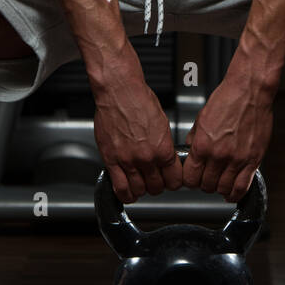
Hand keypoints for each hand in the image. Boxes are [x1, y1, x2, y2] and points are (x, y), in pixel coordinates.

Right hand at [93, 80, 182, 202]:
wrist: (119, 91)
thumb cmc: (140, 100)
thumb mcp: (162, 123)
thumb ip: (163, 145)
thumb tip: (165, 158)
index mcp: (163, 149)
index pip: (174, 180)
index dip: (173, 181)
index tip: (170, 179)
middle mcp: (146, 158)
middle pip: (157, 188)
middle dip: (157, 185)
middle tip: (154, 179)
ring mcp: (128, 160)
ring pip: (138, 191)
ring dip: (141, 190)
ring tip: (140, 183)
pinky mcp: (111, 159)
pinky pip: (119, 187)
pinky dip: (124, 194)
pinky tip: (127, 191)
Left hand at [182, 72, 273, 201]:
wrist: (249, 90)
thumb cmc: (227, 99)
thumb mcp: (201, 118)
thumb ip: (194, 138)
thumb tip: (190, 151)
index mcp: (202, 145)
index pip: (190, 178)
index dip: (190, 180)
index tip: (193, 178)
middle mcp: (219, 155)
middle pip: (206, 186)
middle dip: (204, 184)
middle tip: (207, 178)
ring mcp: (237, 159)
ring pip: (224, 189)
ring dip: (219, 189)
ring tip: (219, 182)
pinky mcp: (253, 159)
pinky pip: (243, 186)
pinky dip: (236, 193)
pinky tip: (232, 192)